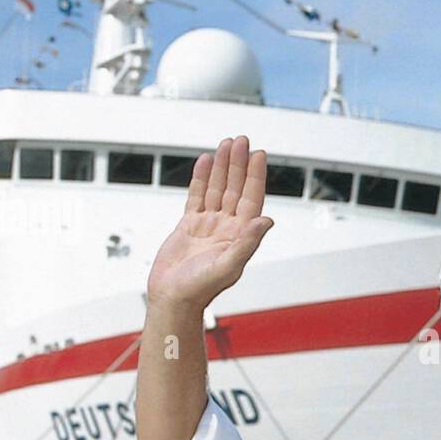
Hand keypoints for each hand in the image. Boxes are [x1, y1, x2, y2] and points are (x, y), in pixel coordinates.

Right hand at [146, 136, 273, 312]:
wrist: (172, 299)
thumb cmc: (200, 289)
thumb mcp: (228, 266)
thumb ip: (248, 242)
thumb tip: (267, 220)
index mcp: (239, 235)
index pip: (251, 198)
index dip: (255, 176)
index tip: (258, 154)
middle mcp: (226, 227)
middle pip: (235, 188)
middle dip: (238, 164)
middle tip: (241, 140)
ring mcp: (208, 225)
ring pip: (217, 189)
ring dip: (222, 167)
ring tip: (226, 144)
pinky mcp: (189, 226)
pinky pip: (197, 196)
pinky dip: (201, 179)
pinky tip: (205, 162)